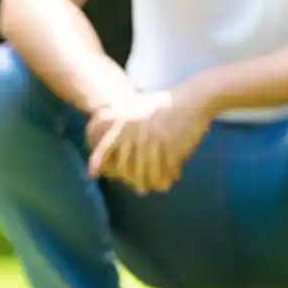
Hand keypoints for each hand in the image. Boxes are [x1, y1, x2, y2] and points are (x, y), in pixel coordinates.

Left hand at [85, 88, 213, 194]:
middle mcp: (135, 131)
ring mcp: (151, 139)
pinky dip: (166, 178)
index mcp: (126, 121)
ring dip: (150, 182)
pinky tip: (172, 179)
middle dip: (130, 179)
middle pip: (124, 166)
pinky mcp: (169, 146)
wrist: (194, 99)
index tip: (93, 174)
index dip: (99, 160)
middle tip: (139, 188)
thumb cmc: (167, 104)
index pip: (107, 145)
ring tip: (157, 186)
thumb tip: (108, 132)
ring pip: (144, 172)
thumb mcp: (139, 106)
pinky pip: (163, 171)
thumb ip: (124, 122)